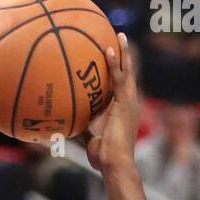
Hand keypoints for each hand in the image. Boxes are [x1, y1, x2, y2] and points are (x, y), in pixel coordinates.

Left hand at [81, 33, 138, 175]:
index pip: (123, 88)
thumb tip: (69, 123)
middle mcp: (130, 104)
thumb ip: (84, 130)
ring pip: (128, 72)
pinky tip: (108, 49)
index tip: (114, 61)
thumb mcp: (91, 141)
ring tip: (119, 35)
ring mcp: (129, 103)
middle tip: (120, 39)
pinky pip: (119, 79)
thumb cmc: (104, 158)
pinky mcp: (125, 103)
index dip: (120, 74)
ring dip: (123, 53)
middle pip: (129, 75)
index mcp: (125, 112)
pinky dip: (114, 63)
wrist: (115, 164)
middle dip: (126, 57)